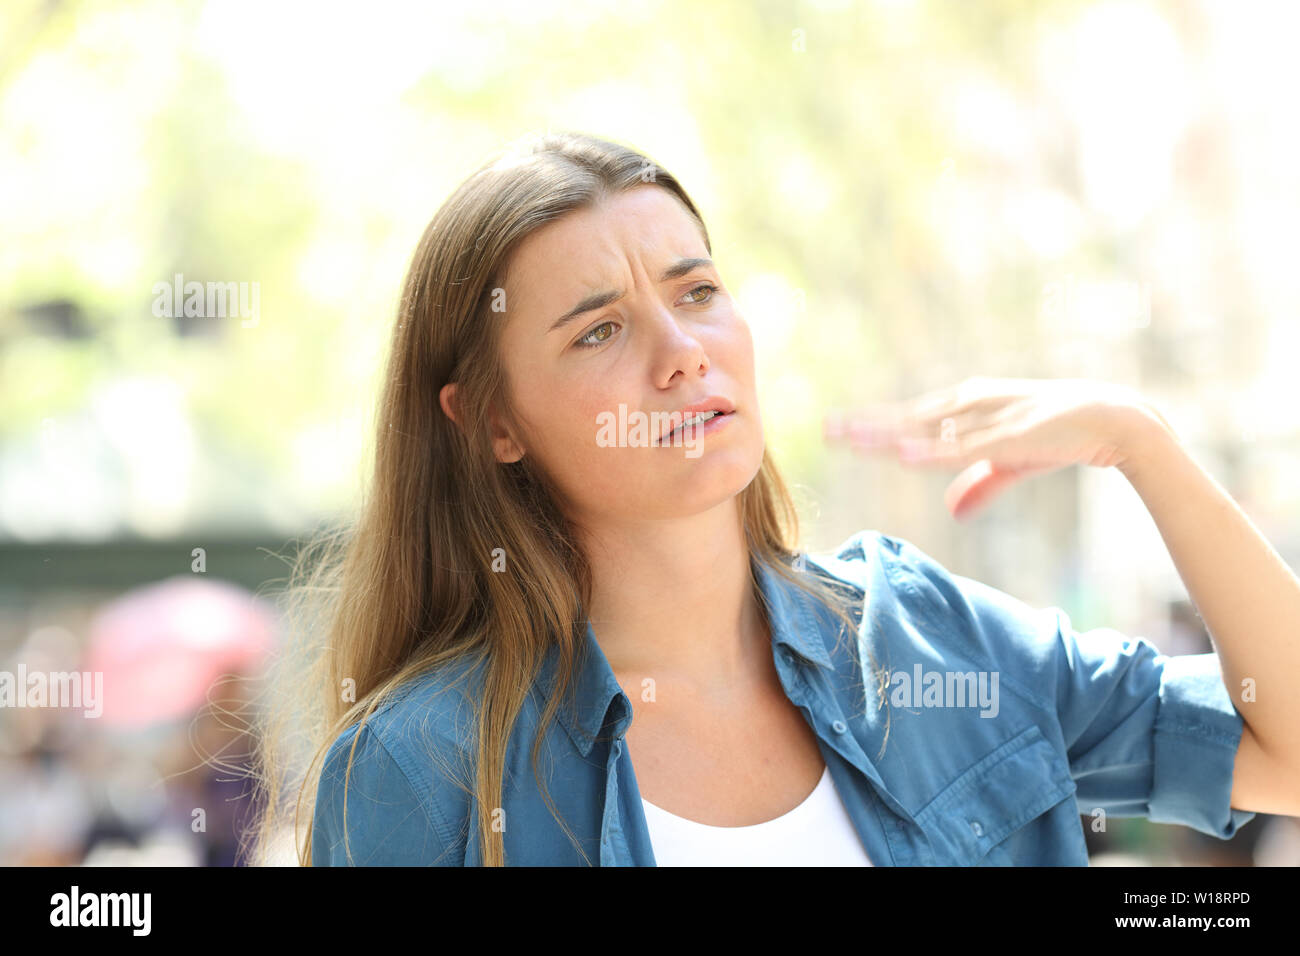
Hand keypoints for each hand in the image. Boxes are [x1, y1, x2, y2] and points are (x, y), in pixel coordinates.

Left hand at [823, 377, 1167, 519]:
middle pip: (906, 419)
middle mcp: (970, 406)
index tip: (837, 431)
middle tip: (825, 431)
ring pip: (926, 429)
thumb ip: (978, 485)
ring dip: (886, 434)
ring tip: (849, 439)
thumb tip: (952, 512)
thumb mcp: (1009, 462)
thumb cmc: (1057, 436)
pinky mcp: (1009, 437)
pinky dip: (930, 450)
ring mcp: (987, 420)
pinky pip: (961, 447)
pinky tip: (902, 453)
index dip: (873, 425)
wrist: (1112, 421)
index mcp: (967, 406)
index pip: (909, 417)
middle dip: (866, 426)